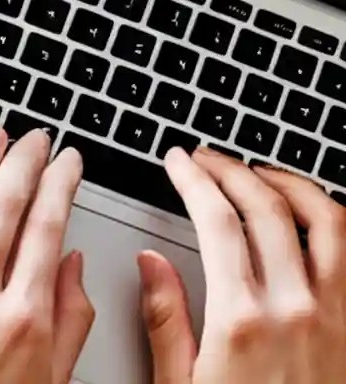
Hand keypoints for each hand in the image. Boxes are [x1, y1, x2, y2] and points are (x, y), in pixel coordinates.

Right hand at [140, 147, 345, 382]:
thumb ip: (166, 319)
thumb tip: (150, 263)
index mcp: (242, 320)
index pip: (218, 221)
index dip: (195, 179)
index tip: (178, 161)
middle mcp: (297, 309)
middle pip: (268, 208)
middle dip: (234, 169)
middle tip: (208, 158)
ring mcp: (337, 316)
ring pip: (327, 220)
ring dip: (291, 184)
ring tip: (262, 173)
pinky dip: (335, 220)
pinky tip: (312, 216)